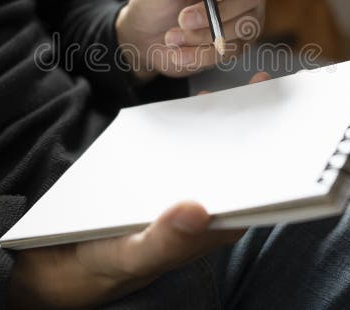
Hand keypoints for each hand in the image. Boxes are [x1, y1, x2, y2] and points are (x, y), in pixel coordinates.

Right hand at [9, 73, 271, 308]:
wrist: (58, 260)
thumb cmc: (101, 264)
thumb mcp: (129, 256)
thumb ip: (162, 241)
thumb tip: (198, 209)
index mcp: (206, 234)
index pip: (253, 198)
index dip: (275, 167)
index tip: (290, 129)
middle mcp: (202, 211)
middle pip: (240, 169)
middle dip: (258, 132)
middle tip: (271, 88)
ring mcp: (183, 192)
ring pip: (216, 155)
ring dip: (231, 123)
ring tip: (248, 86)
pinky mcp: (161, 178)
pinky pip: (187, 147)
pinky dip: (195, 124)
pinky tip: (200, 100)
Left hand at [115, 0, 269, 79]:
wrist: (143, 36)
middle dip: (217, 10)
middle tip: (183, 17)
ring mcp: (246, 15)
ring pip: (244, 25)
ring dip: (203, 34)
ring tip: (174, 35)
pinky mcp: (239, 43)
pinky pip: (230, 50)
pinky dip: (200, 52)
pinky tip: (180, 49)